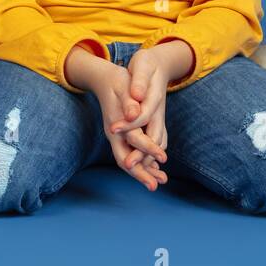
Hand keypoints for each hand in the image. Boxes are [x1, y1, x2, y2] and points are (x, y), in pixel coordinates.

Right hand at [65, 45, 166, 190]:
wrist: (104, 79)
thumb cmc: (116, 82)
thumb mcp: (123, 88)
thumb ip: (128, 103)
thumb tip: (133, 114)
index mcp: (116, 124)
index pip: (132, 141)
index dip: (147, 150)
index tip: (162, 158)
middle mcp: (115, 135)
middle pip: (126, 159)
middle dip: (141, 173)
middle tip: (156, 185)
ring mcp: (118, 137)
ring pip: (129, 159)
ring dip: (144, 170)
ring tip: (160, 179)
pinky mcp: (123, 135)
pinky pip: (131, 153)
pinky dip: (143, 161)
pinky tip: (154, 167)